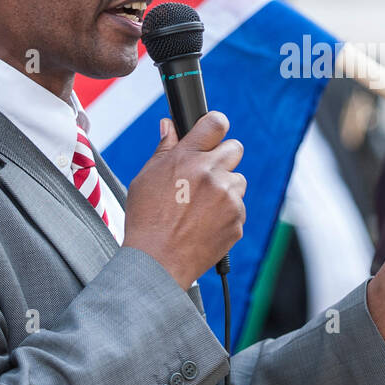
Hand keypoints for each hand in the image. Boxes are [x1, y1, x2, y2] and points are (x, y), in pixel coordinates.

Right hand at [123, 111, 246, 289]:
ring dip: (226, 188)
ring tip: (201, 206)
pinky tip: (205, 224)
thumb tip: (169, 126)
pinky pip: (239, 207)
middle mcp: (211, 173)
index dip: (215, 125)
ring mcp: (227, 197)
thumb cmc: (147, 220)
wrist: (157, 261)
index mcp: (187, 157)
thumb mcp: (146, 178)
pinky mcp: (237, 219)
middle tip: (207, 174)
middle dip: (223, 158)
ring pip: (238, 180)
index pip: (215, 123)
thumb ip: (164, 149)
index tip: (215, 132)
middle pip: (235, 148)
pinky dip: (227, 214)